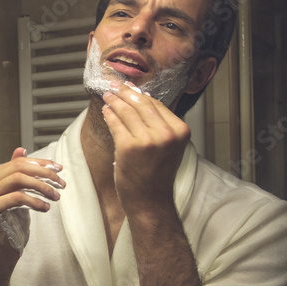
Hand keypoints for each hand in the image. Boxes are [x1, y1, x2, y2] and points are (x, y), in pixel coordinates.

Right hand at [0, 147, 63, 263]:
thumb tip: (22, 149)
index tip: (59, 169)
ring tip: (56, 196)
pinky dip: (35, 201)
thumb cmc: (12, 222)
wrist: (3, 249)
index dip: (40, 164)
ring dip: (42, 187)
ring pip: (19, 180)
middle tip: (61, 183)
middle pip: (19, 169)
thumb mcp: (18, 194)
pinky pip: (17, 198)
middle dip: (44, 174)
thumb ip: (17, 173)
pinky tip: (46, 207)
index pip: (19, 163)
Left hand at [102, 80, 190, 211]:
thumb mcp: (168, 146)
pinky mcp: (129, 147)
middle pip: (141, 105)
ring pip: (127, 112)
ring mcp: (148, 140)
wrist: (150, 200)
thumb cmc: (157, 174)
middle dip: (125, 93)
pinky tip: (106, 111)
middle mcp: (167, 134)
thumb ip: (160, 125)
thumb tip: (143, 99)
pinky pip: (116, 124)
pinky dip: (110, 115)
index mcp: (180, 131)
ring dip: (115, 101)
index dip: (140, 94)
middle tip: (114, 85)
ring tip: (108, 96)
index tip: (129, 87)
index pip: (157, 105)